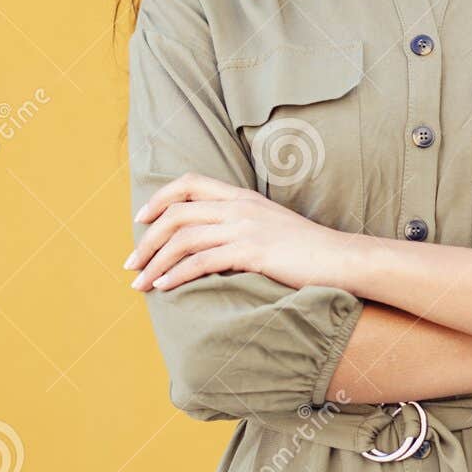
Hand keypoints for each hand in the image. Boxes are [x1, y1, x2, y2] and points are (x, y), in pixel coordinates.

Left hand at [124, 172, 354, 292]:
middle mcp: (239, 206)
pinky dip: (177, 274)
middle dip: (147, 240)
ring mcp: (246, 227)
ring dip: (155, 262)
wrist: (341, 259)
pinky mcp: (252, 251)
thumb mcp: (270, 227)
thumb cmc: (307, 250)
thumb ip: (241, 225)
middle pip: (177, 214)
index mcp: (242, 196)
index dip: (160, 199)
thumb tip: (211, 243)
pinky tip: (164, 288)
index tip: (141, 220)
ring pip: (184, 238)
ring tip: (140, 284)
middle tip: (131, 264)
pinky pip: (202, 260)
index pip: (189, 183)